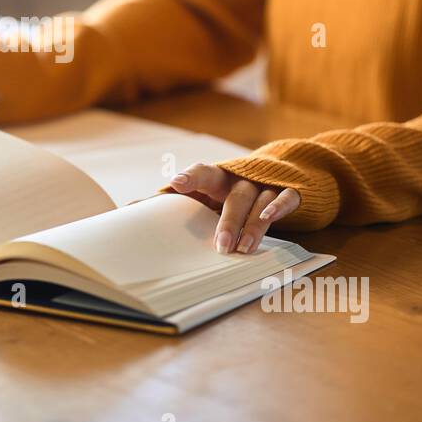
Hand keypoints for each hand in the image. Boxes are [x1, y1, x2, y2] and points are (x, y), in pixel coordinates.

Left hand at [168, 164, 299, 253]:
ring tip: (243, 248)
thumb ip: (173, 201)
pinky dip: (278, 206)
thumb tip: (132, 208)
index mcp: (218, 177)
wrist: (277, 173)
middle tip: (221, 246)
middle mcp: (242, 179)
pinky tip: (270, 217)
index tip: (177, 183)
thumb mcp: (205, 194)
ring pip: (260, 202)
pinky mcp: (289, 190)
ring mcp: (265, 184)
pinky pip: (286, 197)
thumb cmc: (227, 191)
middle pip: (235, 197)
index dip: (191, 177)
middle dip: (228, 222)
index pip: (203, 172)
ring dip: (252, 225)